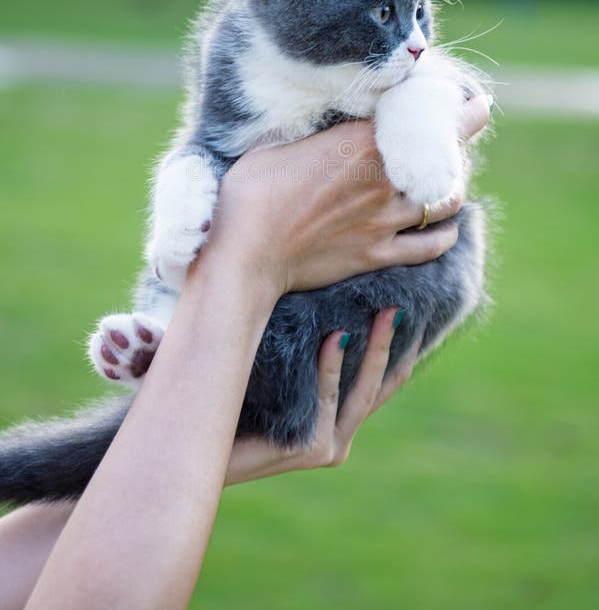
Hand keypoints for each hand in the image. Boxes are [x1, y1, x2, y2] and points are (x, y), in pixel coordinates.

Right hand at [201, 94, 490, 298]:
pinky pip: (432, 245)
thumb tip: (321, 122)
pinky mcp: (379, 254)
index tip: (477, 106)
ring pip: (447, 201)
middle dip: (457, 150)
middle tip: (451, 145)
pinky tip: (445, 227)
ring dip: (453, 190)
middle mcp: (383, 178)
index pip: (426, 119)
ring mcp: (385, 219)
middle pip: (447, 159)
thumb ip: (314, 132)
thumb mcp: (277, 142)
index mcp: (360, 141)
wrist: (246, 253)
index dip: (461, 111)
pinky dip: (445, 234)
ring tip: (447, 183)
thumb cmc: (251, 191)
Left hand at [225, 306, 420, 483]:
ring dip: (375, 349)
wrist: (197, 440)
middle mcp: (338, 438)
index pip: (380, 383)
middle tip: (405, 304)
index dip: (401, 350)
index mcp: (337, 423)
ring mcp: (326, 448)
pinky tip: (335, 336)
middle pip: (380, 386)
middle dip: (395, 344)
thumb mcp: (283, 371)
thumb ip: (307, 352)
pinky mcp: (307, 451)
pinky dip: (331, 366)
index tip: (416, 314)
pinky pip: (325, 398)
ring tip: (384, 312)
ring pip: (360, 393)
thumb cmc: (234, 400)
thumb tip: (332, 301)